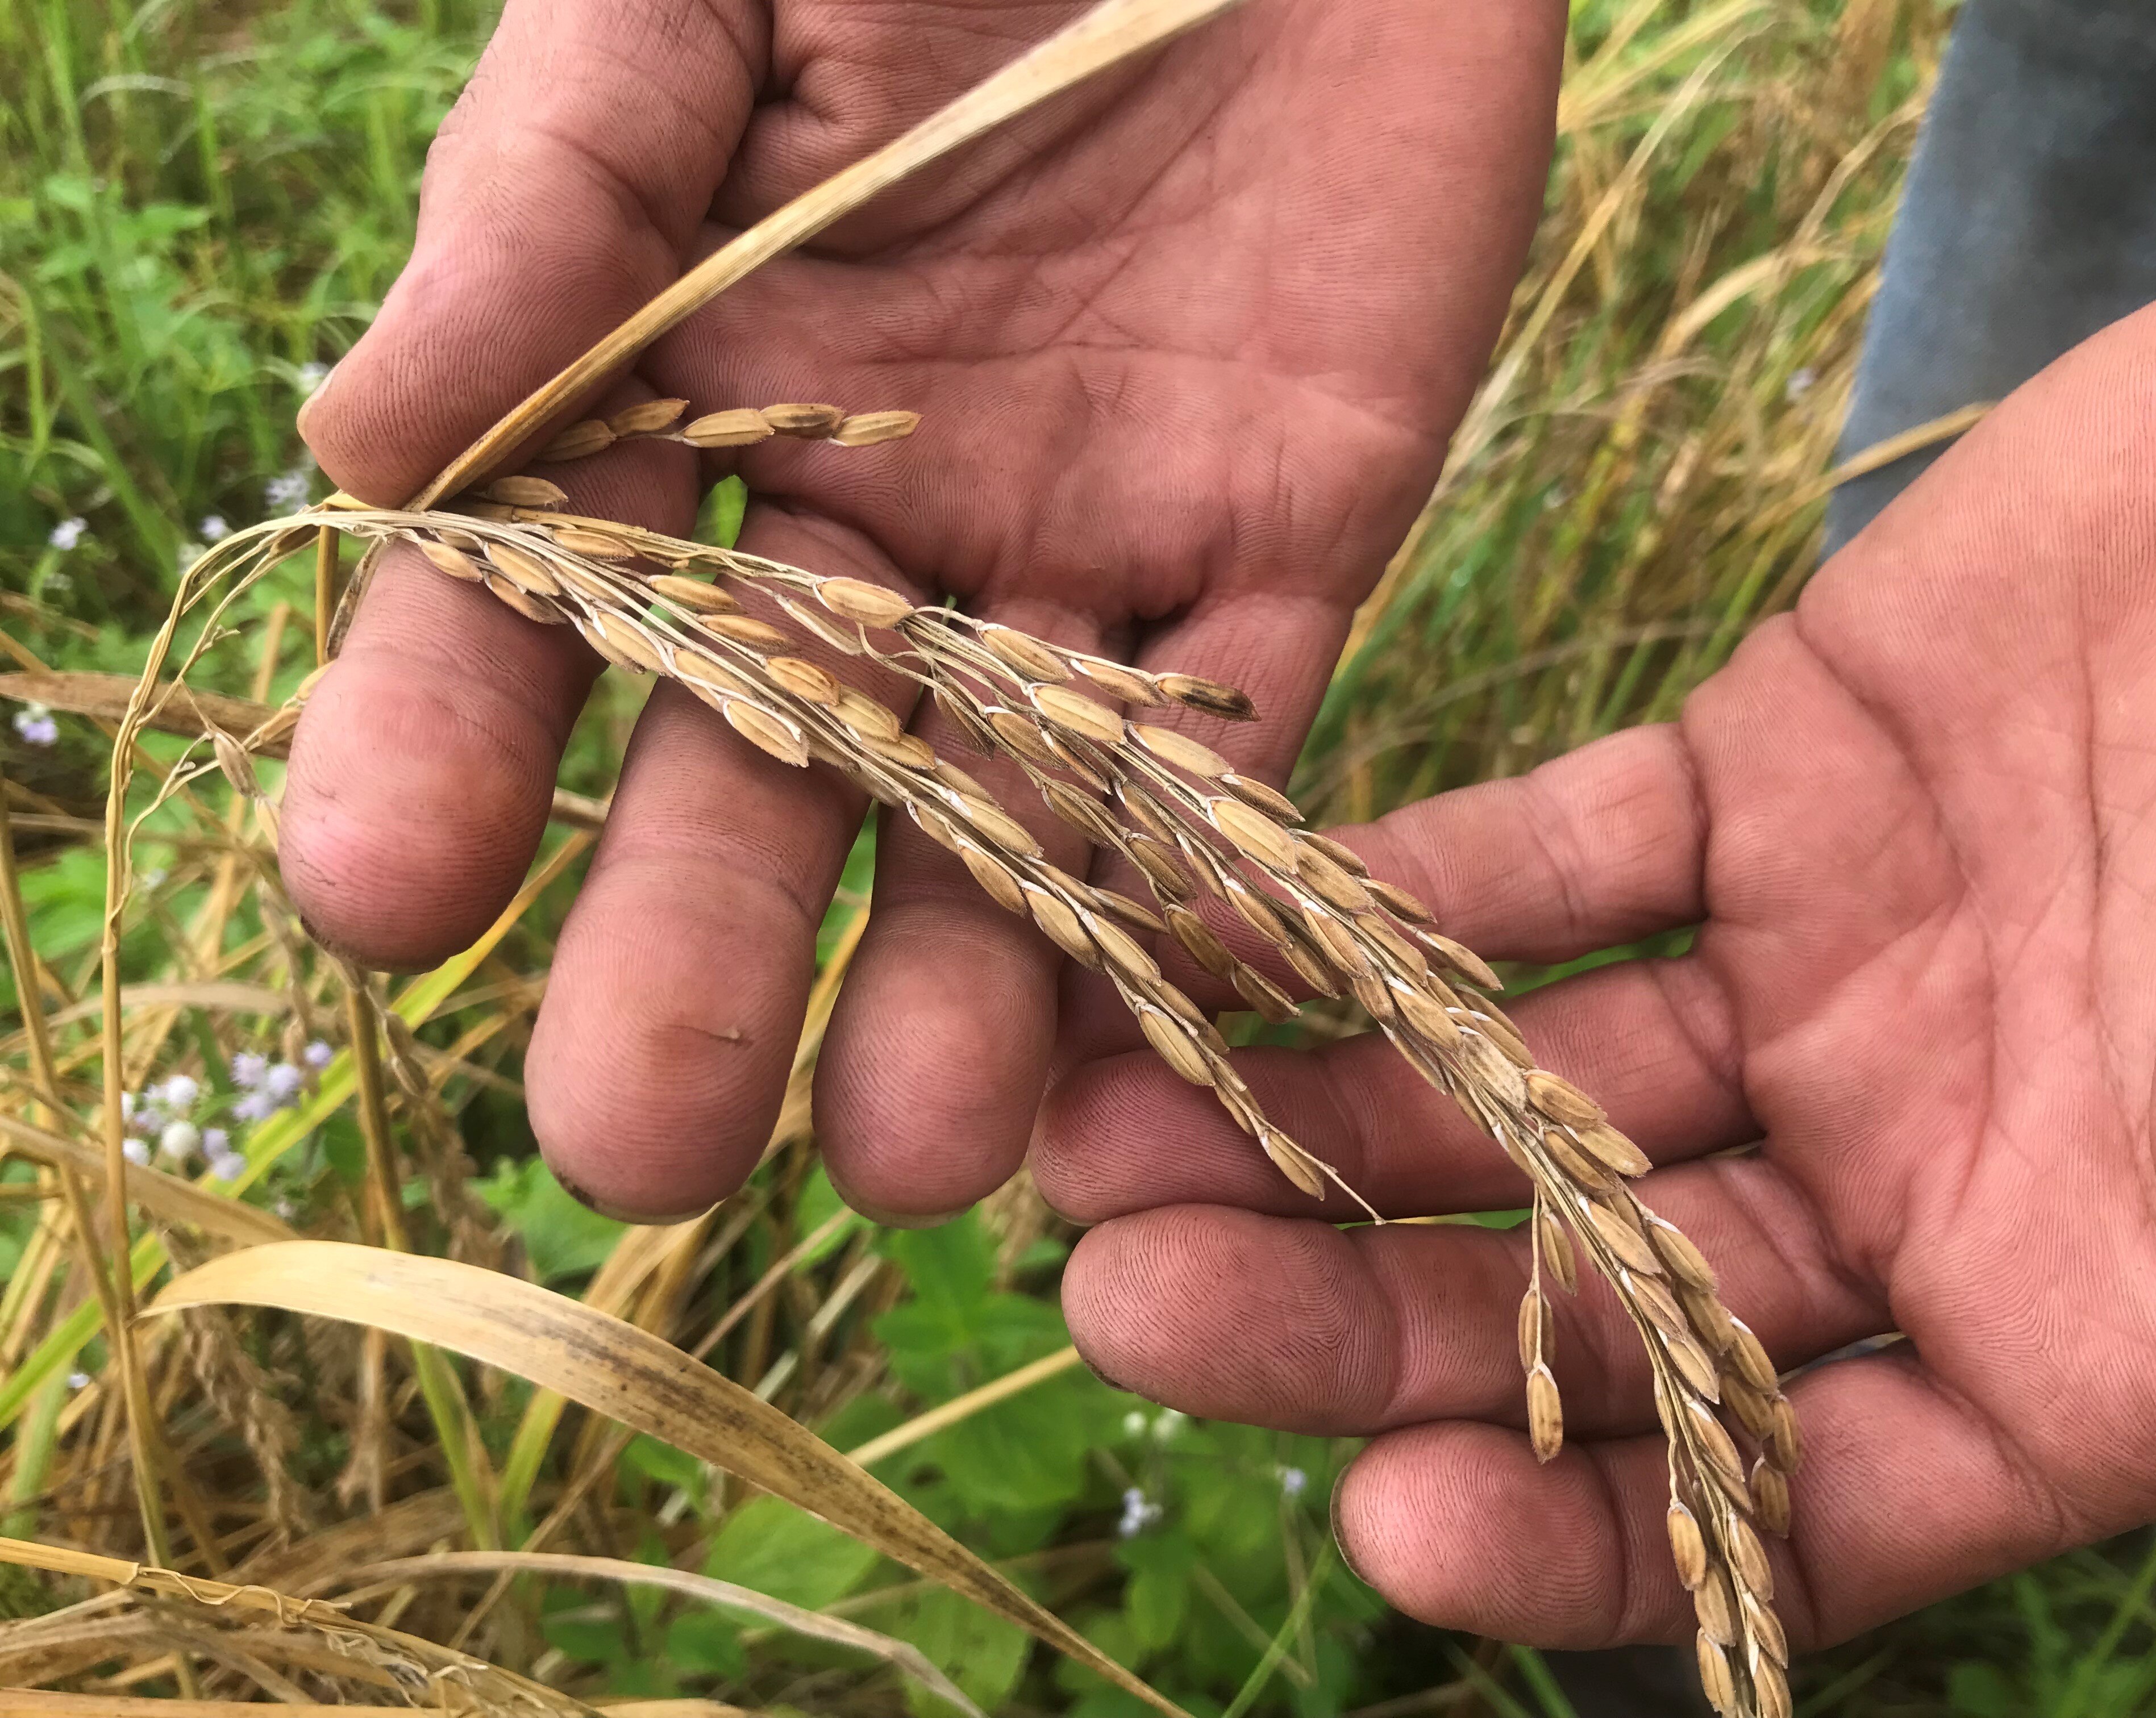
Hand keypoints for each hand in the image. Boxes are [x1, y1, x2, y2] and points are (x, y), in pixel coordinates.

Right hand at [282, 0, 1562, 1218]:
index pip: (533, 598)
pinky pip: (1249, 745)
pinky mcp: (1286, 542)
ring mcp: (1081, 545)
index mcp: (686, 376)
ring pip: (1013, 809)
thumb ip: (559, 195)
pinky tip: (1162, 1004)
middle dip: (700, 947)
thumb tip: (359, 442)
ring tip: (911, 1155)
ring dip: (965, 982)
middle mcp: (869, 513)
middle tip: (635, 1148)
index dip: (447, 741)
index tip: (378, 897)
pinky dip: (1213, 873)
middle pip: (770, 766)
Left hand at [1038, 238, 2155, 1654]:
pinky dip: (1398, 888)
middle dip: (1357, 1307)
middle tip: (1124, 1296)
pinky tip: (1229, 917)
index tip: (1394, 1533)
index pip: (1788, 1504)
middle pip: (1590, 1291)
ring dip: (1319, 1101)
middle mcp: (1924, 1166)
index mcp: (2087, 1332)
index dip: (1591, 1539)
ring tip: (1092, 1120)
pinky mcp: (1788, 758)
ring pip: (1525, 1077)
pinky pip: (1550, 848)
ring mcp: (1839, 963)